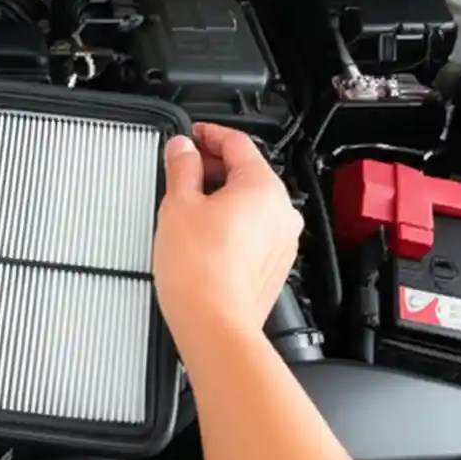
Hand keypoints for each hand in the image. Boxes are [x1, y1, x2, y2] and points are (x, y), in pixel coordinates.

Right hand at [152, 123, 302, 348]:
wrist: (214, 324)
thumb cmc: (200, 272)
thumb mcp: (178, 205)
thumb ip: (182, 167)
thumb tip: (183, 148)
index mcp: (263, 187)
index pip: (238, 142)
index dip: (209, 134)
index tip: (191, 136)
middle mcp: (281, 210)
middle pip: (248, 171)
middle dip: (214, 166)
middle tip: (183, 169)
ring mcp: (282, 239)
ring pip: (252, 201)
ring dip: (223, 195)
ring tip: (189, 204)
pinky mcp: (275, 263)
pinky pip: (255, 228)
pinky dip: (232, 222)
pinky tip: (204, 233)